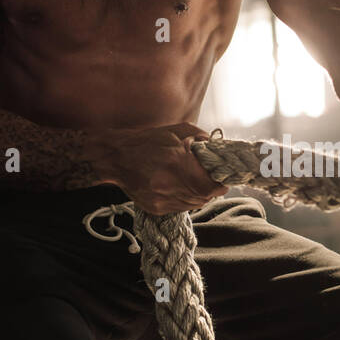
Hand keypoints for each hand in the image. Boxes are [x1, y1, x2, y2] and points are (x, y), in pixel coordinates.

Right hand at [101, 122, 228, 213]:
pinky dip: (185, 199)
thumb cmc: (149, 141)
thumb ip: (203, 138)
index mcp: (176, 162)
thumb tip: (220, 148)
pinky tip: (177, 186)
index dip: (220, 183)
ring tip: (191, 180)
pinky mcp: (156, 208)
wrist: (116, 157)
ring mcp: (161, 199)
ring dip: (199, 194)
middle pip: (205, 197)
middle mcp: (169, 184)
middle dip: (211, 188)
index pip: (211, 185)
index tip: (222, 177)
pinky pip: (181, 208)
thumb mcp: (178, 130)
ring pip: (194, 204)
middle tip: (208, 178)